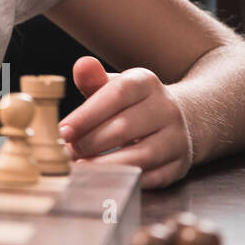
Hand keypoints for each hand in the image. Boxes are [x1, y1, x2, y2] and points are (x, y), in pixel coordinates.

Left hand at [58, 56, 192, 189]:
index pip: (116, 96)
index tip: (64, 131)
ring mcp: (177, 138)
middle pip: (125, 128)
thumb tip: (82, 65)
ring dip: (106, 164)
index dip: (87, 115)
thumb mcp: (114, 86)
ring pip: (141, 156)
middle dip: (91, 142)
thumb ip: (94, 79)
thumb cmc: (131, 103)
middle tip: (67, 151)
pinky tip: (106, 179)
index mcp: (146, 83)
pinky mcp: (180, 165)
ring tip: (81, 166)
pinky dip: (127, 179)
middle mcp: (166, 109)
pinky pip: (153, 177)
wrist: (176, 119)